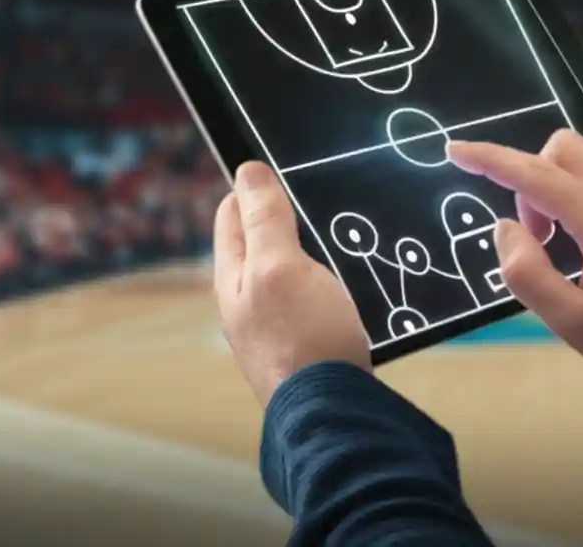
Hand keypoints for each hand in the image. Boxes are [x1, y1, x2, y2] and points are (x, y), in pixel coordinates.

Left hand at [213, 160, 371, 409]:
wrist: (332, 412)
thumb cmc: (303, 338)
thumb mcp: (281, 267)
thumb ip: (264, 219)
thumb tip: (246, 170)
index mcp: (233, 277)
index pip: (233, 213)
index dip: (256, 187)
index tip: (288, 169)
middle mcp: (247, 302)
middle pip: (261, 243)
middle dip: (283, 218)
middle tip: (317, 198)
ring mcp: (275, 326)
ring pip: (290, 272)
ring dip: (310, 252)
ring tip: (339, 236)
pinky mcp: (306, 344)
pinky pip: (312, 299)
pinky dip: (326, 282)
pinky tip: (350, 283)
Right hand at [447, 130, 582, 408]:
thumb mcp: (573, 323)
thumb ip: (528, 272)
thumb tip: (506, 229)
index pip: (535, 175)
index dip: (490, 159)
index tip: (455, 151)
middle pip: (569, 148)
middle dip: (534, 181)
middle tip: (539, 239)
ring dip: (576, 169)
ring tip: (569, 218)